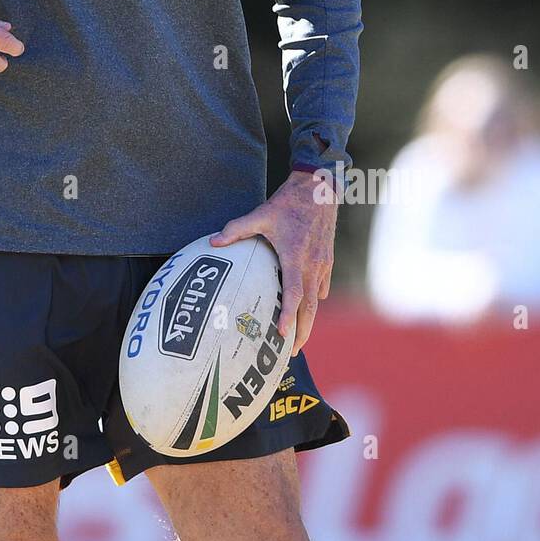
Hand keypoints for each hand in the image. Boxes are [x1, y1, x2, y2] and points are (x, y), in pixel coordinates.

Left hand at [209, 170, 336, 356]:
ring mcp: (323, 263)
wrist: (320, 188)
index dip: (288, 316)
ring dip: (309, 320)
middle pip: (310, 307)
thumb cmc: (289, 202)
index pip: (293, 293)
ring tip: (297, 337)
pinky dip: (314, 301)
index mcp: (295, 256)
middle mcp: (312, 264)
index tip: (281, 334)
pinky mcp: (328, 260)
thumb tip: (213, 241)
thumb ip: (236, 229)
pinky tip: (306, 309)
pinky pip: (321, 286)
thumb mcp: (260, 214)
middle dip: (302, 332)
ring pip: (316, 300)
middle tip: (291, 352)